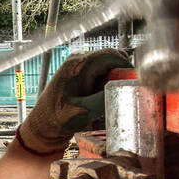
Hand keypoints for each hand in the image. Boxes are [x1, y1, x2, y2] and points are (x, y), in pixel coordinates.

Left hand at [17, 49, 133, 154]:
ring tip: (108, 99)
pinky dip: (108, 84)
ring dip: (115, 81)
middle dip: (122, 75)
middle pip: (113, 59)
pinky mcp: (82, 72)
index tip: (135, 82)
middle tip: (122, 94)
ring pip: (110, 66)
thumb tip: (123, 91)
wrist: (43, 123)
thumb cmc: (57, 119)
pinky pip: (103, 73)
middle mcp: (79, 60)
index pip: (111, 55)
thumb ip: (102, 100)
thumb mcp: (82, 112)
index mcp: (77, 64)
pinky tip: (101, 99)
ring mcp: (81, 65)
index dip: (127, 67)